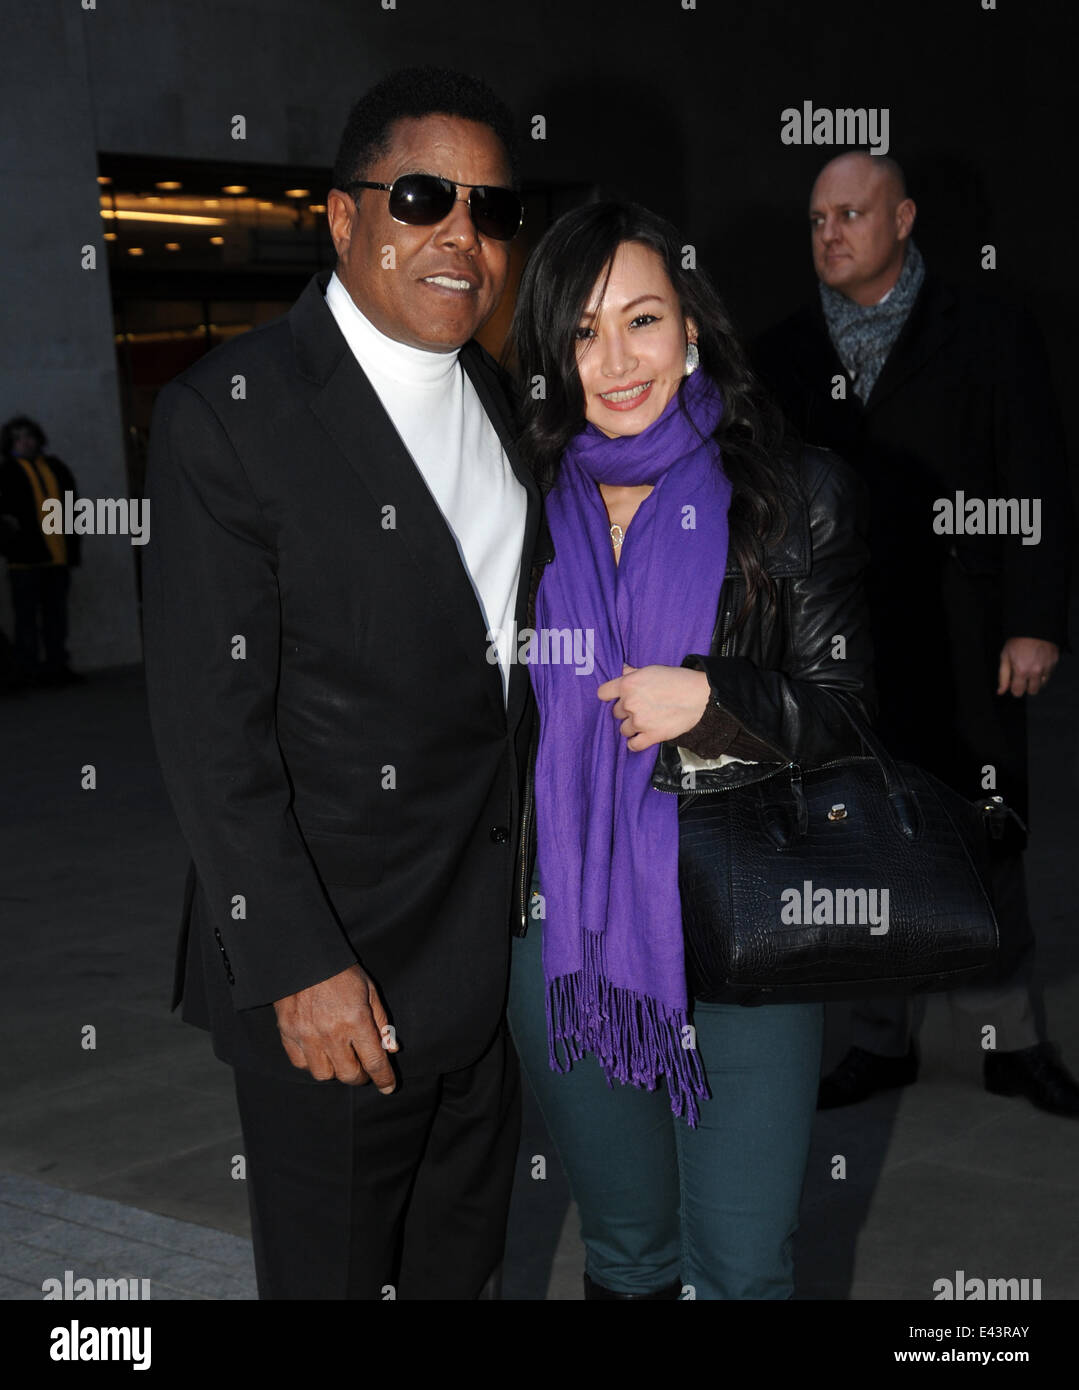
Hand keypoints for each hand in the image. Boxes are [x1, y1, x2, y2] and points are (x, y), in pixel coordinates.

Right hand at [273, 963, 398, 1089]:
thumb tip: (391, 1049)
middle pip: (349, 1075)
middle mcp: (331, 1033)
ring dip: (335, 1071)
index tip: (388, 1087)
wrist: (303, 957)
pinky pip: (301, 1064)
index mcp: (356, 1020)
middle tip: (363, 1068)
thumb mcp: (369, 990)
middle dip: (360, 1076)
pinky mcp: (288, 1034)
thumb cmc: (340, 973)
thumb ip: (381, 1022)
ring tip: (340, 1058)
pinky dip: (312, 1063)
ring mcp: (307, 1036)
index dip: (384, 1078)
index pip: (374, 1061)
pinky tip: (319, 1051)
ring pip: (324, 1074)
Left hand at [597, 663, 710, 750]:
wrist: (699, 696)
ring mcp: (639, 721)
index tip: (615, 698)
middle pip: (615, 712)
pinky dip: (635, 743)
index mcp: (628, 684)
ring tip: (644, 722)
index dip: (609, 696)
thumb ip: (633, 672)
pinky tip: (641, 738)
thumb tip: (622, 670)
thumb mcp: (652, 670)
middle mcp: (630, 703)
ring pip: (623, 729)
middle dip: (626, 711)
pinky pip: (633, 745)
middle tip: (640, 708)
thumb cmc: (678, 680)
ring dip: (631, 727)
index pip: (603, 693)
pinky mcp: (651, 736)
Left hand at [997, 637, 1058, 697]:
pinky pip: (1049, 675)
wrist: (1035, 627)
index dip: (1015, 689)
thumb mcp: (1005, 657)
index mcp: (1021, 671)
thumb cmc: (1018, 641)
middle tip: (1023, 677)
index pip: (1018, 692)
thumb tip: (1000, 691)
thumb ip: (1003, 677)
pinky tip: (1038, 664)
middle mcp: (1035, 672)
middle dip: (1026, 687)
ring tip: (1031, 669)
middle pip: (1032, 692)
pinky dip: (1044, 673)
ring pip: (1042, 685)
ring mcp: (1047, 668)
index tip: (1014, 684)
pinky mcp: (1054, 663)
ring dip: (1036, 681)